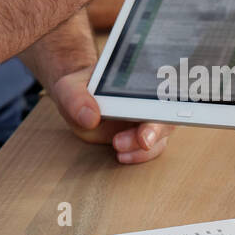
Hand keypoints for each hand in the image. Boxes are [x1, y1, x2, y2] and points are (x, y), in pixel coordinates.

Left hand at [49, 67, 172, 164]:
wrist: (77, 103)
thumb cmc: (77, 91)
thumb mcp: (68, 89)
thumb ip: (76, 99)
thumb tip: (90, 117)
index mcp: (133, 78)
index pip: (156, 86)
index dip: (160, 100)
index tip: (148, 114)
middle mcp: (146, 96)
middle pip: (166, 112)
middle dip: (157, 128)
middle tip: (143, 141)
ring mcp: (146, 116)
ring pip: (161, 133)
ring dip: (145, 146)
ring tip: (119, 148)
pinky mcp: (142, 134)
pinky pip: (152, 147)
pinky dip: (140, 155)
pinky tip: (121, 155)